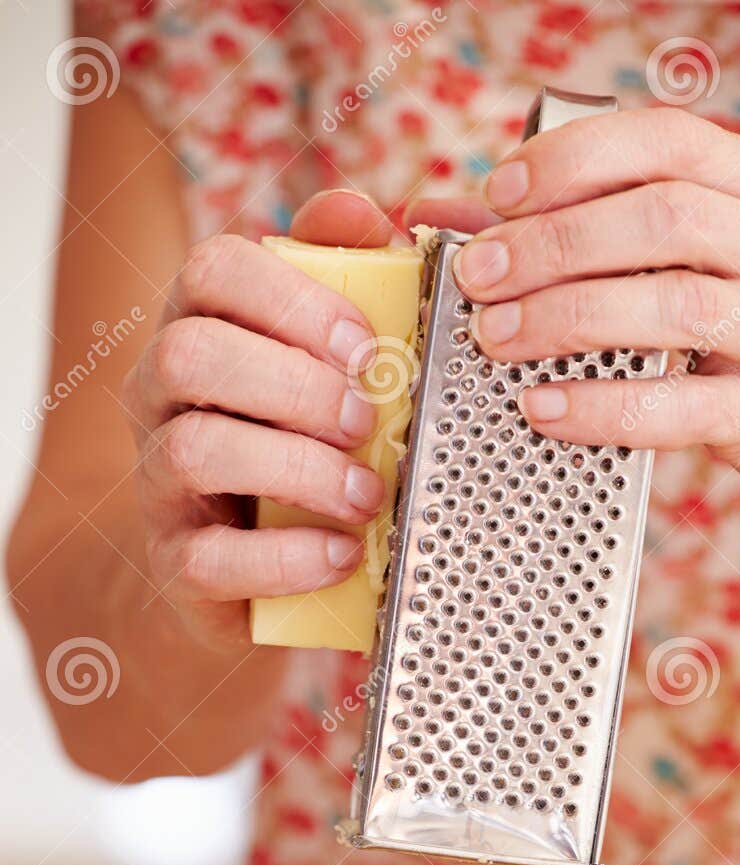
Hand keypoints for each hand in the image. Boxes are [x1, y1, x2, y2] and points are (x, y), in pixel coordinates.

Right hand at [122, 191, 397, 652]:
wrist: (243, 567)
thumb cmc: (300, 439)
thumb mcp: (324, 359)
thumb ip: (344, 278)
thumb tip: (369, 212)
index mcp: (199, 325)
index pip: (213, 269)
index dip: (292, 299)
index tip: (365, 345)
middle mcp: (161, 396)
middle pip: (191, 355)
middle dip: (294, 386)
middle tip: (366, 422)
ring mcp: (159, 480)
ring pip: (194, 450)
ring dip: (297, 469)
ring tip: (365, 495)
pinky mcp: (175, 564)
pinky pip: (207, 558)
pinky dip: (286, 557)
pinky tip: (341, 553)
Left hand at [457, 108, 739, 513]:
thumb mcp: (718, 250)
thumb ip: (606, 228)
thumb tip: (460, 218)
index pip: (663, 143)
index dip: (573, 159)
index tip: (502, 192)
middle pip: (660, 217)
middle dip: (554, 241)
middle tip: (480, 275)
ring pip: (673, 304)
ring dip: (569, 316)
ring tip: (497, 337)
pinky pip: (680, 407)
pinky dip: (603, 408)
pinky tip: (546, 407)